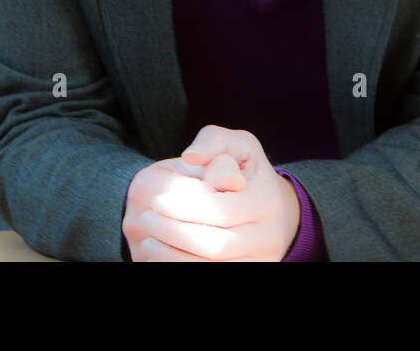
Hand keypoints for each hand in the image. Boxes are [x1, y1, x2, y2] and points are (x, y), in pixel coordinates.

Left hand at [126, 125, 300, 261]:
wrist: (271, 213)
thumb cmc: (244, 172)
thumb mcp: (237, 146)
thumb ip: (214, 141)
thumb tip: (191, 156)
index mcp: (267, 202)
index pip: (219, 210)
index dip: (183, 207)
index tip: (156, 199)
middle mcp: (269, 237)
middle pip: (215, 245)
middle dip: (174, 233)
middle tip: (147, 219)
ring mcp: (260, 262)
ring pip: (211, 267)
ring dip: (172, 257)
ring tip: (149, 241)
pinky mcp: (250, 273)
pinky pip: (212, 277)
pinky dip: (181, 267)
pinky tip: (162, 256)